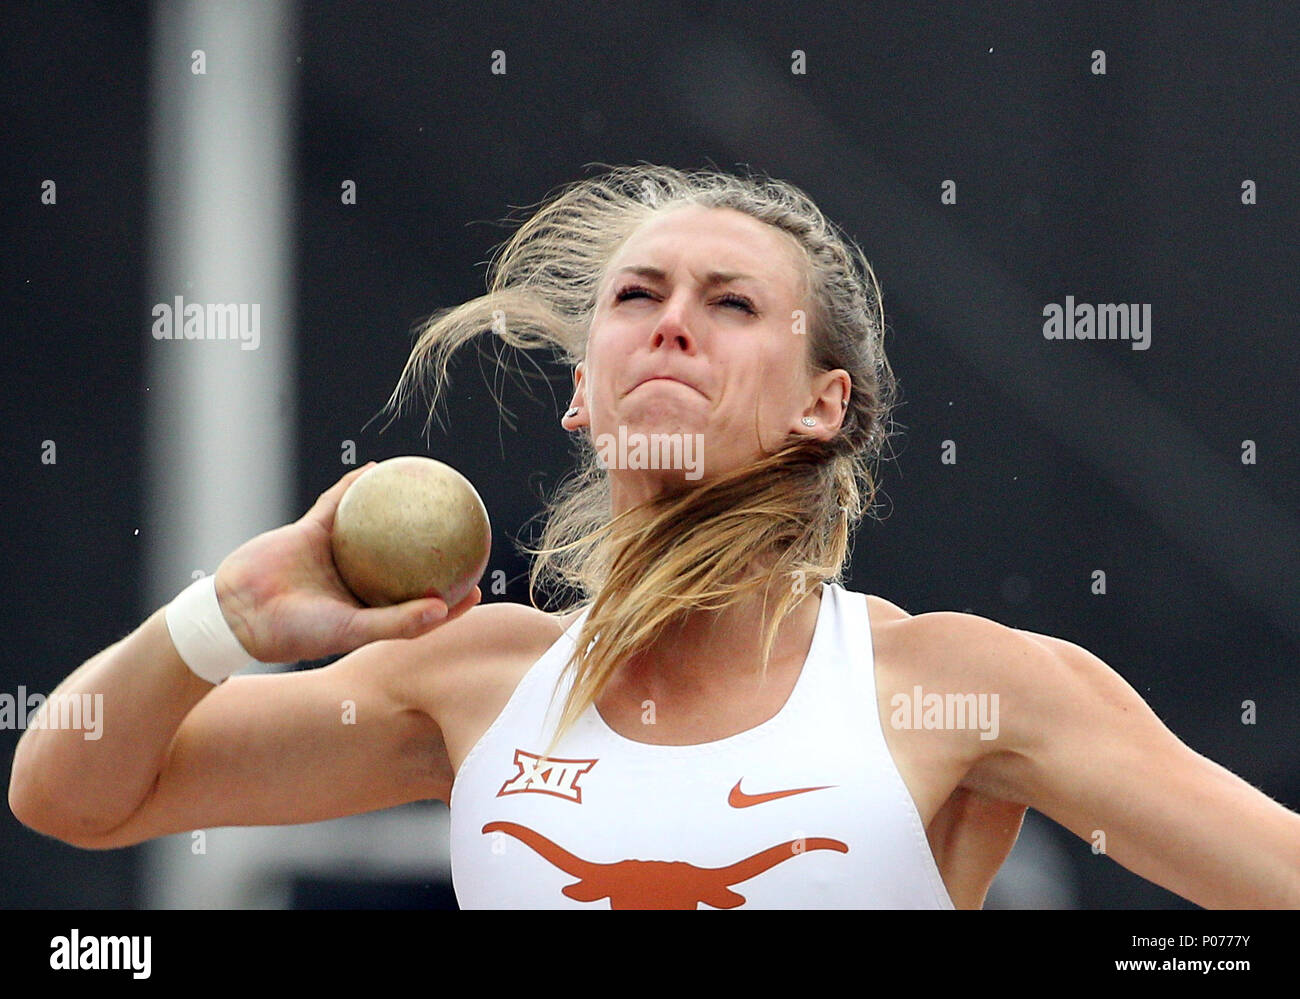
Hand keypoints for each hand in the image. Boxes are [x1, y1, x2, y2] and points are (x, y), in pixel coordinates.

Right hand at [212, 463, 481, 661]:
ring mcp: (335, 557)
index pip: (418, 608)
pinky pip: (340, 503)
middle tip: (463, 534)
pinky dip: (355, 486)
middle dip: (431, 551)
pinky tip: (377, 469)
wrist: (238, 612)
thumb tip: (443, 608)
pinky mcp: (313, 532)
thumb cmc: (297, 632)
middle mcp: (356, 584)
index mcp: (368, 612)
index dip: (449, 600)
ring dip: (399, 512)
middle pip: (403, 565)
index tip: (476, 587)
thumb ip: (396, 622)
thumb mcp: (352, 631)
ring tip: (426, 491)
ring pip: (375, 531)